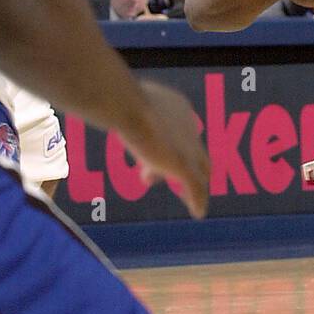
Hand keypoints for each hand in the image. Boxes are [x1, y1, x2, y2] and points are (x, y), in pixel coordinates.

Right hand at [125, 80, 209, 217]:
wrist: (127, 105)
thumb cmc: (120, 100)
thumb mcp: (126, 105)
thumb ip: (127, 111)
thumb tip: (114, 108)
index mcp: (178, 107)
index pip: (180, 130)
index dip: (166, 144)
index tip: (144, 156)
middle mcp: (189, 126)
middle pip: (193, 151)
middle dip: (176, 164)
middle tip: (149, 177)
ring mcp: (188, 146)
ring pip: (199, 171)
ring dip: (190, 186)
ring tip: (187, 199)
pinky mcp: (183, 164)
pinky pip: (196, 187)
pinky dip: (198, 200)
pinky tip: (198, 212)